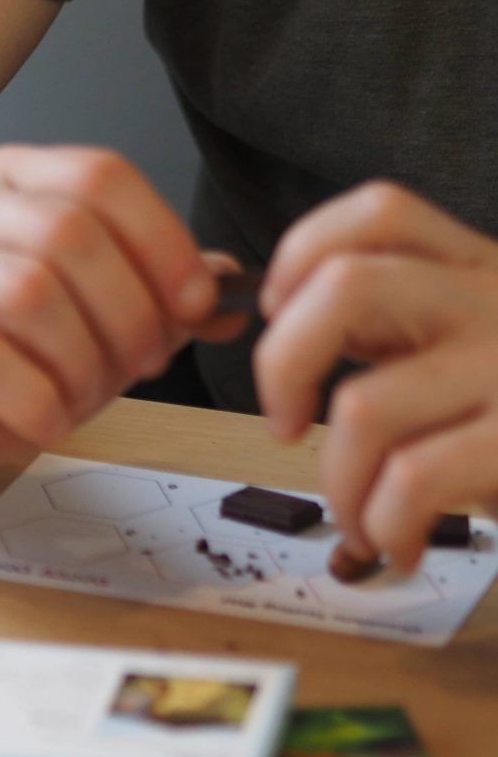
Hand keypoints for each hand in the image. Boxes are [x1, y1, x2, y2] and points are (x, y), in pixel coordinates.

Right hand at [0, 145, 242, 496]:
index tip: (195, 304)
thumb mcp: (91, 323)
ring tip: (87, 399)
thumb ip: (156, 297)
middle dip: (129, 311)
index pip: (98, 175)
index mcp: (5, 184)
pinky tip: (46, 422)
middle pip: (68, 232)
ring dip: (83, 361)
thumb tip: (231, 290)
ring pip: (26, 291)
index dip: (162, 239)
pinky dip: (35, 401)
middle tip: (142, 366)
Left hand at [254, 181, 497, 570]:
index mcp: (480, 271)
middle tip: (285, 422)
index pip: (381, 213)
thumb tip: (292, 349)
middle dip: (282, 361)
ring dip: (337, 481)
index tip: (279, 311)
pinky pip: (414, 480)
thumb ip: (404, 329)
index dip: (302, 253)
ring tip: (357, 519)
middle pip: (347, 287)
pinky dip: (382, 524)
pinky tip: (397, 544)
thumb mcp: (481, 345)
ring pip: (366, 406)